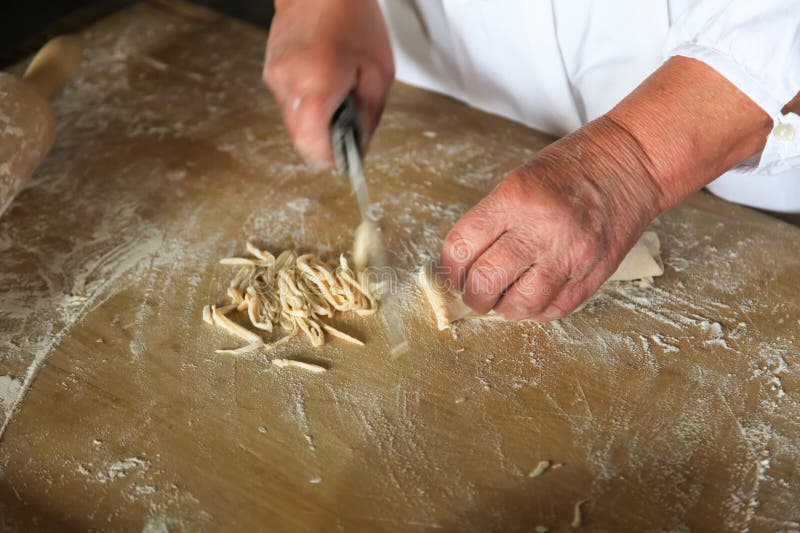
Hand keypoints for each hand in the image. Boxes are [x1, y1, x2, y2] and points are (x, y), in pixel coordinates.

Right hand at [263, 0, 393, 167]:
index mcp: (317, 86)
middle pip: (301, 139)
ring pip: (293, 122)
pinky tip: (323, 80)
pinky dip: (306, 103)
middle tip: (346, 127)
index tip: (345, 158)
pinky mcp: (271, 69)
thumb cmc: (355, 21)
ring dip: (314, 121)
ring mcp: (275, 76)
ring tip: (337, 93)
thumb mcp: (379, 75)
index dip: (331, 158)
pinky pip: (288, 102)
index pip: (313, 146)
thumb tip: (358, 150)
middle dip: (324, 141)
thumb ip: (368, 118)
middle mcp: (289, 84)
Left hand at [440, 118, 662, 321]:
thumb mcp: (519, 180)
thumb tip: (466, 265)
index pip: (462, 246)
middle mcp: (541, 228)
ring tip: (504, 298)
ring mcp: (570, 254)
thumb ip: (492, 221)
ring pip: (520, 305)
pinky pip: (555, 310)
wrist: (632, 165)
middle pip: (486, 281)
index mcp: (515, 198)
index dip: (450, 269)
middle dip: (473, 295)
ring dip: (504, 309)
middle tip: (475, 293)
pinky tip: (533, 298)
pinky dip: (536, 311)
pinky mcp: (593, 275)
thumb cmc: (572, 168)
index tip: (454, 274)